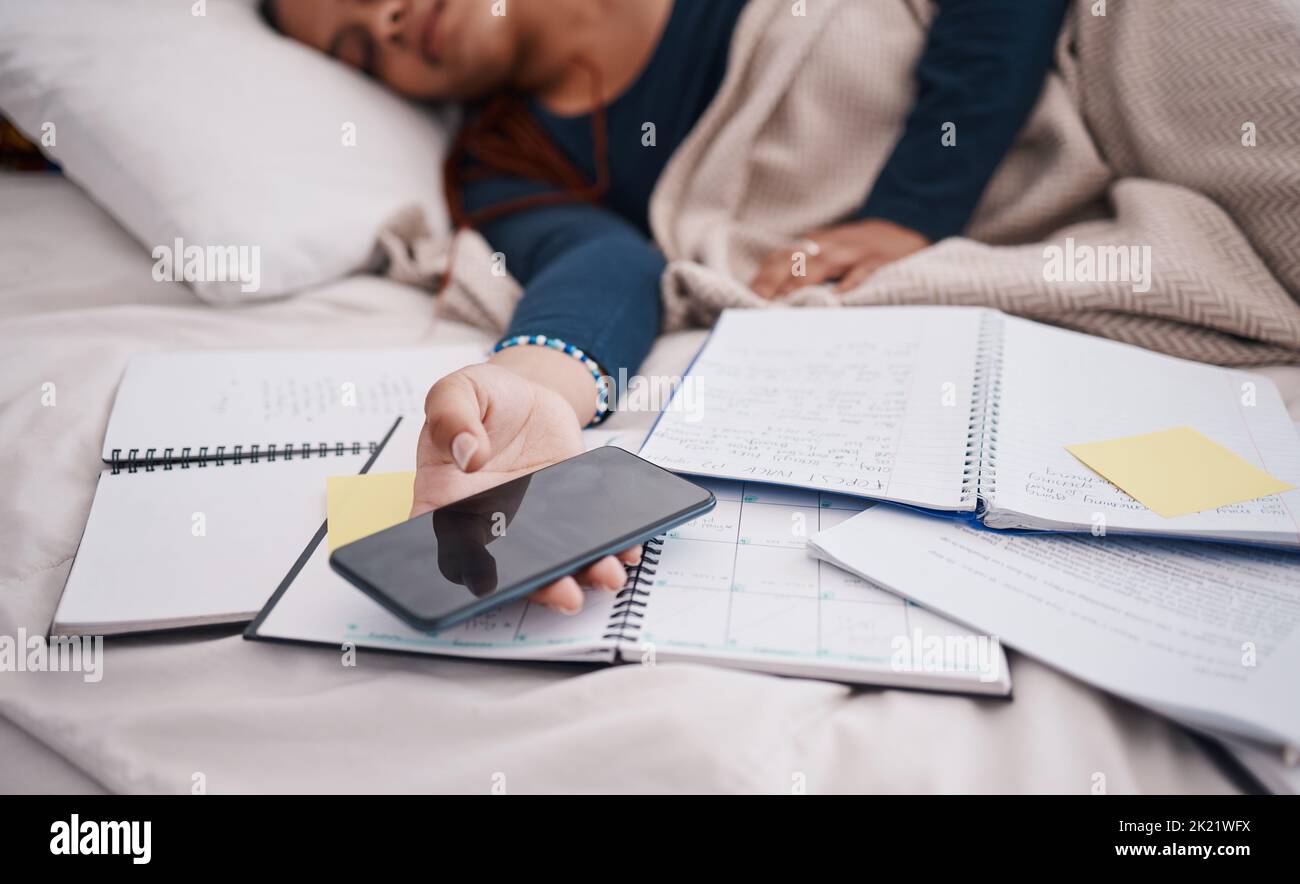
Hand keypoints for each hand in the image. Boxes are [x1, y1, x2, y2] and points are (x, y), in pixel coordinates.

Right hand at [411, 361, 639, 614]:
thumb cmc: (485, 400)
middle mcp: (487, 527)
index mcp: (445, 502)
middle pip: (507, 572)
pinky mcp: (567, 519)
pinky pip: (585, 541)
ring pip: (551, 565)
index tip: (486, 581)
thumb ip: (452, 416)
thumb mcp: (459, 390)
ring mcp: (530, 528)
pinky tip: (627, 548)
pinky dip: (608, 548)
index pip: (447, 548)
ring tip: (606, 575)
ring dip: (580, 575)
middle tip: (566, 593)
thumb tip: (467, 452)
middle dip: (539, 587)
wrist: (530, 395)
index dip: (464, 571)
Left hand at [750, 219, 929, 298]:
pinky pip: (861, 271)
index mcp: (812, 245)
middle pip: (793, 261)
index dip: (762, 279)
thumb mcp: (827, 254)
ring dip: (802, 284)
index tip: (747, 301)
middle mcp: (827, 245)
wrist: (901, 229)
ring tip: (786, 305)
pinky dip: (848, 284)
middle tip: (759, 308)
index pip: (779, 260)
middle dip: (773, 283)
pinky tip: (836, 300)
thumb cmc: (855, 251)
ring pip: (822, 265)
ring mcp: (852, 252)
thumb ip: (801, 271)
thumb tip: (771, 299)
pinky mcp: (877, 260)